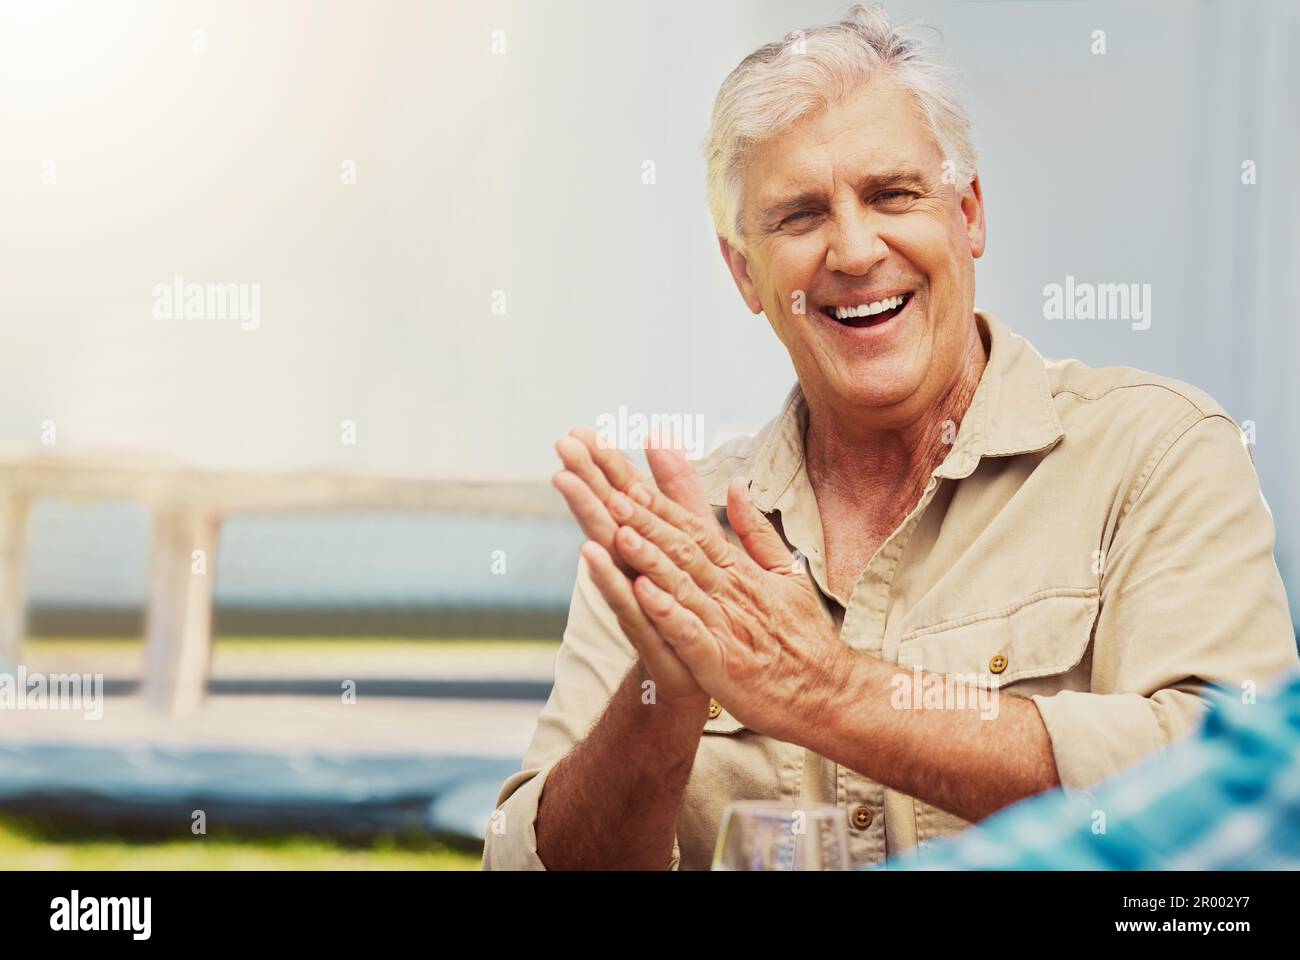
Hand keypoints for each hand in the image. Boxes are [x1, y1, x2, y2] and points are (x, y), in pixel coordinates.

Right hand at [552, 427, 717, 709]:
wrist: (702, 677)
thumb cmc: (692, 605)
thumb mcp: (696, 538)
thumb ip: (678, 490)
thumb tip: (661, 434)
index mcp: (648, 545)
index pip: (625, 496)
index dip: (605, 463)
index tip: (578, 430)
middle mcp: (636, 569)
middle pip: (609, 515)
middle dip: (586, 478)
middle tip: (560, 444)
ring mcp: (638, 601)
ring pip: (611, 552)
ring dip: (588, 515)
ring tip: (565, 481)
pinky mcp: (649, 634)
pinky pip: (627, 603)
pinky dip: (609, 579)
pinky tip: (589, 552)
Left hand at [606, 467, 846, 741]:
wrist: (829, 696)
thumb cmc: (803, 638)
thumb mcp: (786, 573)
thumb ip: (756, 531)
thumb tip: (737, 484)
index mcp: (742, 573)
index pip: (697, 532)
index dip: (663, 508)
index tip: (631, 484)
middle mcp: (731, 594)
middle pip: (683, 551)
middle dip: (646, 523)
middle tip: (612, 495)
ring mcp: (726, 628)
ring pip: (682, 586)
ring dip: (649, 559)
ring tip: (619, 534)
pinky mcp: (722, 664)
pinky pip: (689, 634)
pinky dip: (667, 612)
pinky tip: (642, 593)